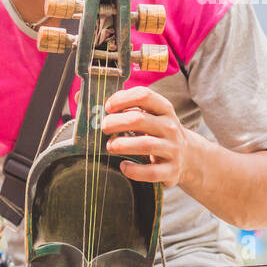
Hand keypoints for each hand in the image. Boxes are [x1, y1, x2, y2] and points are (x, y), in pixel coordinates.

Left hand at [75, 85, 194, 188]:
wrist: (187, 157)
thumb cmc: (156, 133)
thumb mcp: (146, 116)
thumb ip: (119, 106)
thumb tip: (80, 94)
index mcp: (164, 109)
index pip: (144, 95)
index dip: (122, 99)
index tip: (107, 107)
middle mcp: (170, 127)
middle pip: (139, 119)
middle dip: (115, 123)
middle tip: (103, 128)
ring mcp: (172, 149)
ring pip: (145, 145)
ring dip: (122, 145)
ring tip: (110, 146)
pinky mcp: (171, 170)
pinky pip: (151, 172)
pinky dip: (134, 170)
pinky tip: (123, 166)